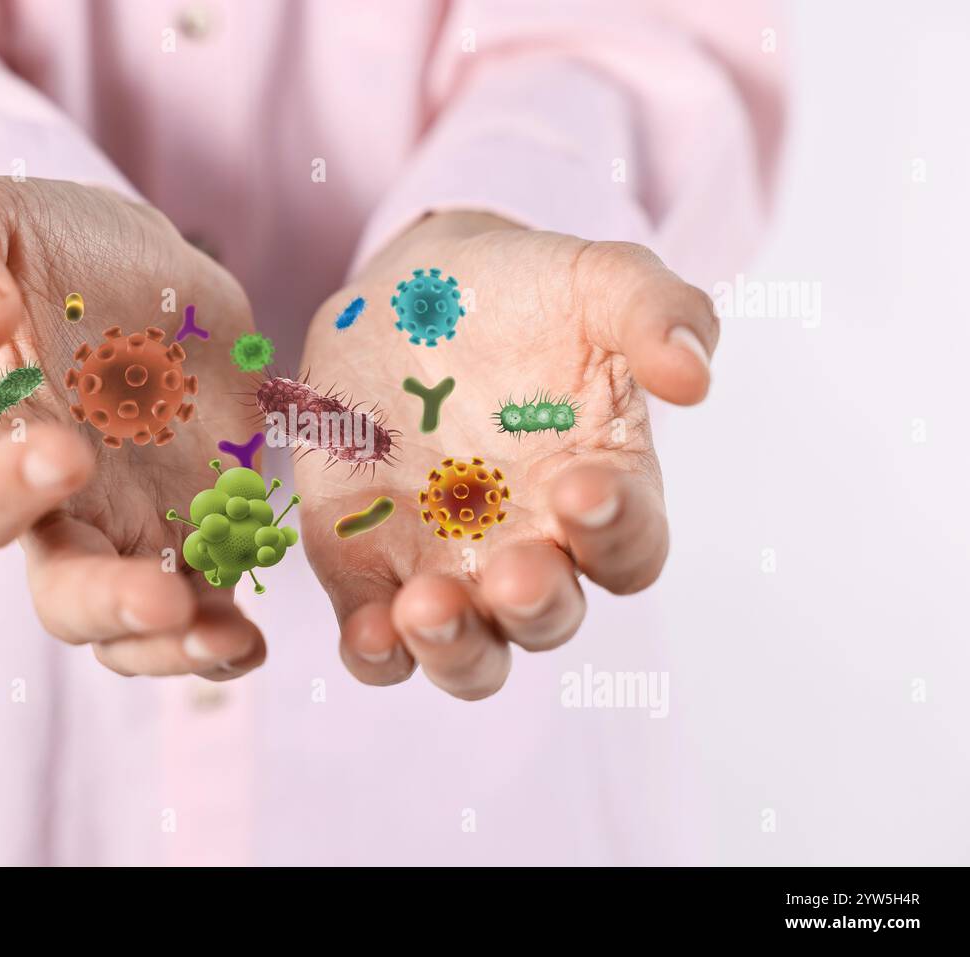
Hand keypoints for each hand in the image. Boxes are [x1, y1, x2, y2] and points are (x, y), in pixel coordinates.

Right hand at [0, 177, 266, 678]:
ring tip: (225, 637)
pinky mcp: (202, 524)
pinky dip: (225, 633)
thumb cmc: (50, 246)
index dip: (9, 492)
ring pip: (134, 625)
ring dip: (174, 644)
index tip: (68, 450)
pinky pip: (207, 603)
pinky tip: (251, 638)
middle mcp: (57, 507)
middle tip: (161, 596)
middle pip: (63, 594)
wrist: (141, 266)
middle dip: (108, 603)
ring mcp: (134, 525)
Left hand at [296, 211, 717, 698]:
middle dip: (536, 604)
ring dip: (456, 647)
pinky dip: (378, 652)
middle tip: (513, 574)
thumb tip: (693, 377)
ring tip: (426, 609)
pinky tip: (371, 631)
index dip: (617, 530)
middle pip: (550, 616)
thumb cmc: (522, 294)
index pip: (630, 546)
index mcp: (600, 493)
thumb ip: (656, 313)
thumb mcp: (596, 281)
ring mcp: (449, 569)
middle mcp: (532, 549)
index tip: (583, 487)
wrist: (407, 294)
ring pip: (470, 651)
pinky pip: (380, 642)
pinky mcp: (370, 573)